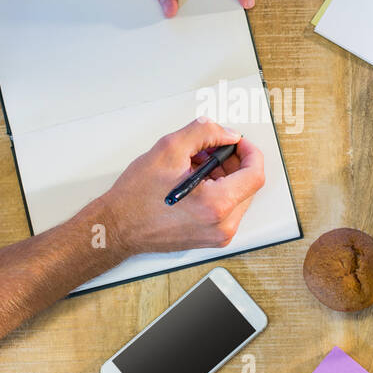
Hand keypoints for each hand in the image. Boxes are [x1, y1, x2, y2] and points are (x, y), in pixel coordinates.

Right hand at [97, 118, 266, 254]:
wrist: (117, 227)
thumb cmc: (135, 199)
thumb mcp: (168, 150)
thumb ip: (204, 133)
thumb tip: (226, 134)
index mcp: (216, 205)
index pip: (255, 174)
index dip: (249, 152)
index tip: (239, 142)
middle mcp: (221, 225)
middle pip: (247, 185)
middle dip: (232, 162)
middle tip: (210, 150)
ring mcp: (217, 235)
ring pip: (238, 196)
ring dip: (223, 176)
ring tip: (196, 165)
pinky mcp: (210, 238)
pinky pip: (226, 209)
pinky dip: (217, 191)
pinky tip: (195, 181)